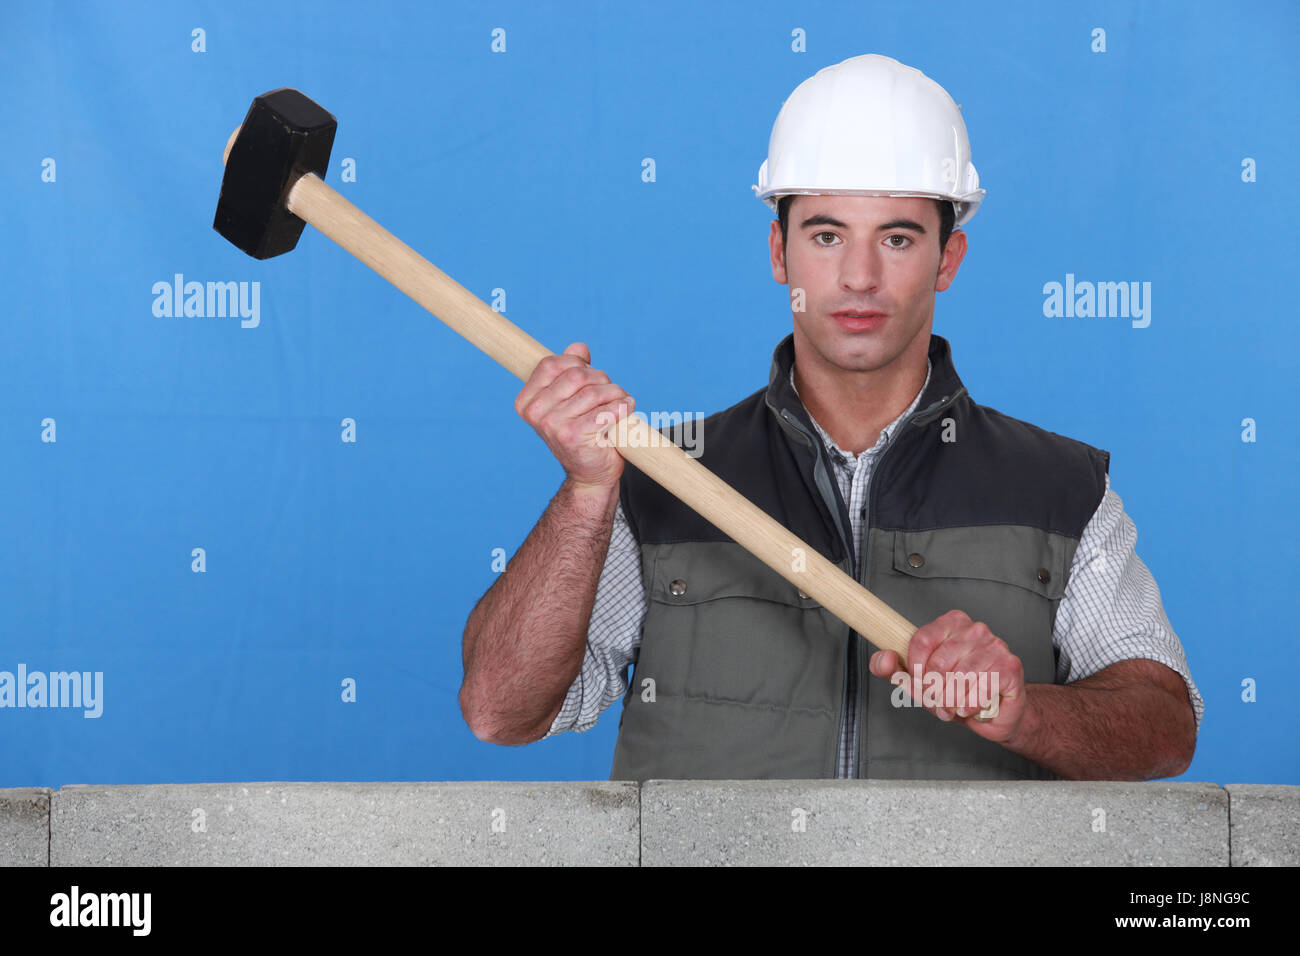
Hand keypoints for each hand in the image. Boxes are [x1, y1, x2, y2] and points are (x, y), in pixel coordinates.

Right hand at [514, 342, 635, 490]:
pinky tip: (625, 411)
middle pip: (576, 375)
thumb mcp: (572, 399)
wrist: (591, 474)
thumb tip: (579, 347)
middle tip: (611, 393)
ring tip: (621, 403)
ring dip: (616, 394)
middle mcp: (535, 413)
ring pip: (594, 391)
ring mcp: (552, 425)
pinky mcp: (574, 436)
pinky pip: (605, 410)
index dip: (576, 363)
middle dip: (601, 379)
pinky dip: (621, 407)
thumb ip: (571, 371)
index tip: (590, 374)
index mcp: (527, 401)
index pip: (551, 364)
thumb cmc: (583, 433)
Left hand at [867, 609, 1028, 744]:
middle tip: (939, 701)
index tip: (919, 682)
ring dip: (951, 702)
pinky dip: (970, 706)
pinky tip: (970, 707)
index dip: (915, 669)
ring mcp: (995, 645)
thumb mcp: (919, 681)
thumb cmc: (956, 692)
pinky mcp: (1009, 666)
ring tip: (953, 707)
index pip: (921, 640)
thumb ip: (895, 669)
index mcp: (951, 624)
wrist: (995, 713)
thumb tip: (883, 659)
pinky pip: (980, 690)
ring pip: (960, 678)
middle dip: (934, 691)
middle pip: (939, 663)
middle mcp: (975, 629)